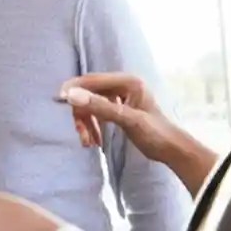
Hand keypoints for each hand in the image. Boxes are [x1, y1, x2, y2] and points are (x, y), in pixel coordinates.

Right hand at [61, 73, 219, 193]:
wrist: (172, 150)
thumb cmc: (155, 133)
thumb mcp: (127, 119)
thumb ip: (99, 106)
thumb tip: (71, 96)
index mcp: (128, 81)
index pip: (92, 80)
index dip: (74, 89)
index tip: (58, 100)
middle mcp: (124, 85)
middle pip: (90, 93)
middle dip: (82, 114)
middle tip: (81, 136)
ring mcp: (121, 97)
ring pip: (92, 105)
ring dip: (86, 123)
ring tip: (88, 143)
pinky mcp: (120, 109)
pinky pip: (98, 113)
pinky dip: (93, 126)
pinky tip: (94, 141)